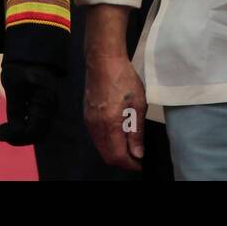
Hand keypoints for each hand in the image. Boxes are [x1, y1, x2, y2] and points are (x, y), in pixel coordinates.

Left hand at [0, 62, 61, 145]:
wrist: (31, 50)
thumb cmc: (21, 65)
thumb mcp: (13, 86)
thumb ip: (14, 110)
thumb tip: (11, 133)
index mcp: (45, 103)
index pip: (33, 132)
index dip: (16, 137)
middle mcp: (51, 107)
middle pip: (37, 134)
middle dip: (18, 136)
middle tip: (1, 131)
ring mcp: (49, 106)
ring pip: (37, 129)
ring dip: (21, 132)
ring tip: (5, 127)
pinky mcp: (44, 104)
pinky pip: (37, 122)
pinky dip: (25, 125)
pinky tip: (14, 120)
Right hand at [84, 52, 145, 171]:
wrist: (103, 61)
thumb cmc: (124, 79)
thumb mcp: (137, 105)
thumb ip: (136, 131)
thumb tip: (137, 153)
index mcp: (109, 124)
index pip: (117, 156)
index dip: (130, 164)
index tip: (140, 164)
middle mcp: (95, 127)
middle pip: (106, 155)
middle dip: (122, 161)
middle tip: (136, 157)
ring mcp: (89, 122)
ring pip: (100, 148)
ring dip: (114, 152)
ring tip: (130, 147)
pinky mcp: (86, 116)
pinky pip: (96, 138)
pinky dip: (107, 143)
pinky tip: (118, 136)